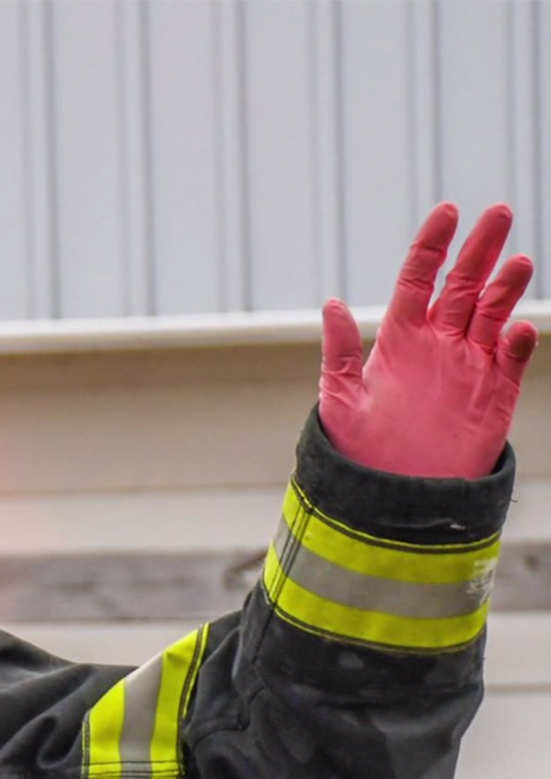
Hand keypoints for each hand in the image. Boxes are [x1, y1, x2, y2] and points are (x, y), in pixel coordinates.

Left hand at [319, 203, 536, 477]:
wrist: (392, 496)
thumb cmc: (357, 450)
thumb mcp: (340, 399)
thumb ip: (340, 353)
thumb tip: (331, 304)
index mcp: (400, 339)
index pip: (419, 280)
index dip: (432, 246)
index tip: (447, 212)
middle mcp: (438, 345)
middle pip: (465, 285)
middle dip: (480, 249)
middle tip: (497, 212)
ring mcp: (470, 367)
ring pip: (495, 314)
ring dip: (507, 288)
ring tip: (516, 262)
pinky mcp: (495, 395)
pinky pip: (511, 360)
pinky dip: (517, 344)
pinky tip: (517, 329)